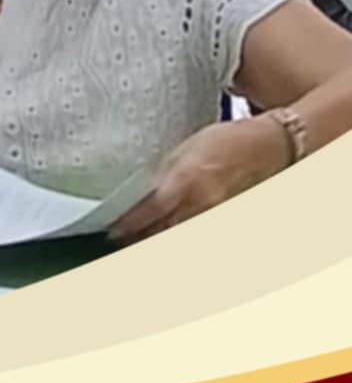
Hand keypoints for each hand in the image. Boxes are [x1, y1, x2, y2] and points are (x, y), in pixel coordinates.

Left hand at [111, 117, 289, 240]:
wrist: (268, 146)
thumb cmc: (225, 142)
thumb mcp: (183, 150)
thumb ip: (162, 176)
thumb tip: (137, 195)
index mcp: (186, 180)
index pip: (150, 212)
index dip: (129, 225)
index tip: (113, 230)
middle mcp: (202, 203)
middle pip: (164, 232)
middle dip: (140, 239)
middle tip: (121, 240)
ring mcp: (217, 214)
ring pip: (180, 235)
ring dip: (159, 240)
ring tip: (141, 240)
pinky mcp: (226, 218)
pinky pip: (197, 231)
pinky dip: (180, 234)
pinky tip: (169, 233)